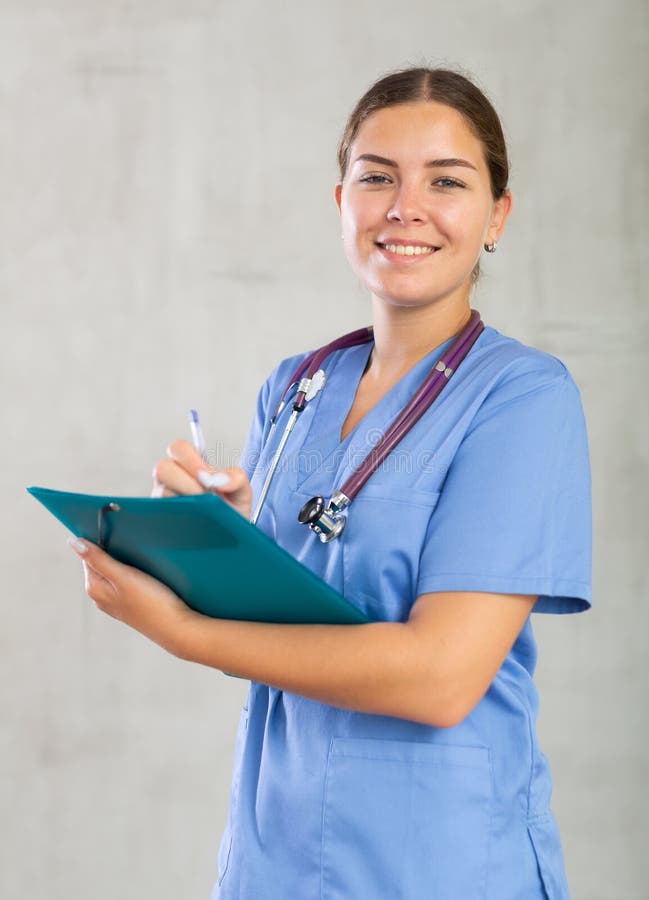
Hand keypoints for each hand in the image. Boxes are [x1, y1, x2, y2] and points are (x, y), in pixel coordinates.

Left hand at [68, 537, 197, 656]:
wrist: (176, 627)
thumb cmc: (151, 602)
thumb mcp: (123, 576)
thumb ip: (98, 559)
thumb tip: (73, 542)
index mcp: (94, 588)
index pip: (88, 556)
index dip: (103, 544)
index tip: (120, 540)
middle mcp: (101, 597)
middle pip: (101, 564)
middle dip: (114, 554)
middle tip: (134, 551)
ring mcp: (116, 602)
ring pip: (115, 573)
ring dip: (126, 563)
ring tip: (142, 564)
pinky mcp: (131, 604)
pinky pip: (126, 582)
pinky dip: (134, 574)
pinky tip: (147, 575)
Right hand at [151, 439, 251, 519]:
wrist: (228, 540)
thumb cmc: (232, 511)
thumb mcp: (242, 493)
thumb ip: (237, 478)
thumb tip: (219, 478)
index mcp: (189, 467)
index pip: (178, 449)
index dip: (189, 459)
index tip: (206, 477)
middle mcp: (171, 481)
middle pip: (162, 468)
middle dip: (186, 481)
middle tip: (205, 496)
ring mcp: (164, 501)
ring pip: (162, 493)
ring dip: (185, 501)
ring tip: (204, 513)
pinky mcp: (161, 519)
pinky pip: (162, 514)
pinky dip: (180, 517)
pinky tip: (195, 524)